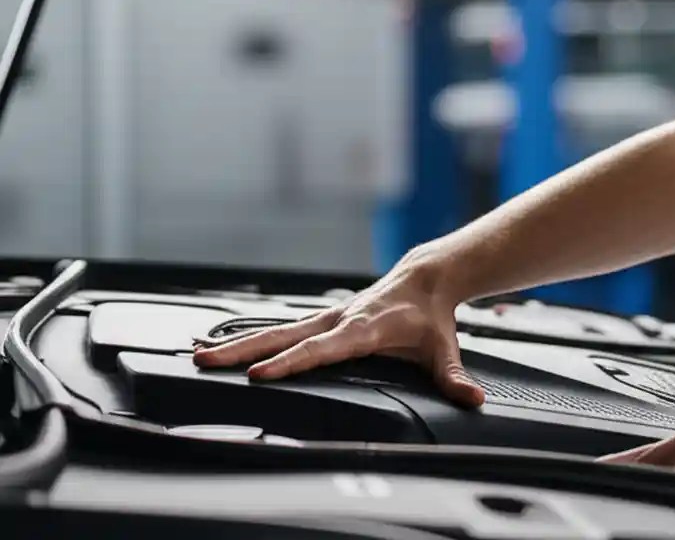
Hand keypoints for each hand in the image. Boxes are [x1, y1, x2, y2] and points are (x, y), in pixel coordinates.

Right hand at [191, 252, 484, 406]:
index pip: (324, 349)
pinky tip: (221, 348)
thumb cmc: (431, 317)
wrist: (427, 278)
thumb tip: (473, 398)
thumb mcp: (445, 349)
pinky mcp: (321, 319)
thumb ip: (455, 377)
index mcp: (365, 327)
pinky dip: (250, 337)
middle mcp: (339, 319)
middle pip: (286, 336)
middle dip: (245, 350)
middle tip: (206, 363)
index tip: (261, 375)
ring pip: (276, 330)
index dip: (294, 362)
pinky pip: (281, 329)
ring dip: (238, 344)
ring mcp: (326, 317)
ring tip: (199, 357)